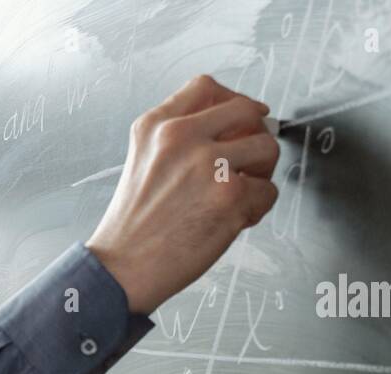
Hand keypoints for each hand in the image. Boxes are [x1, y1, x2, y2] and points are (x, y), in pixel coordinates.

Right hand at [85, 75, 280, 314]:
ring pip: (267, 148)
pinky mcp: (230, 196)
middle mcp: (181, 137)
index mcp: (155, 126)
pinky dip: (257, 209)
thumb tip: (230, 129)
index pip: (206, 87)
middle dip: (256, 136)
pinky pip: (268, 192)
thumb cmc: (132, 227)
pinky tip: (233, 221)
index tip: (240, 120)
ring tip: (240, 194)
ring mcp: (207, 164)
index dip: (232, 102)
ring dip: (261, 173)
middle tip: (248, 162)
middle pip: (248, 110)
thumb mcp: (141, 162)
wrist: (122, 269)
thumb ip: (176, 138)